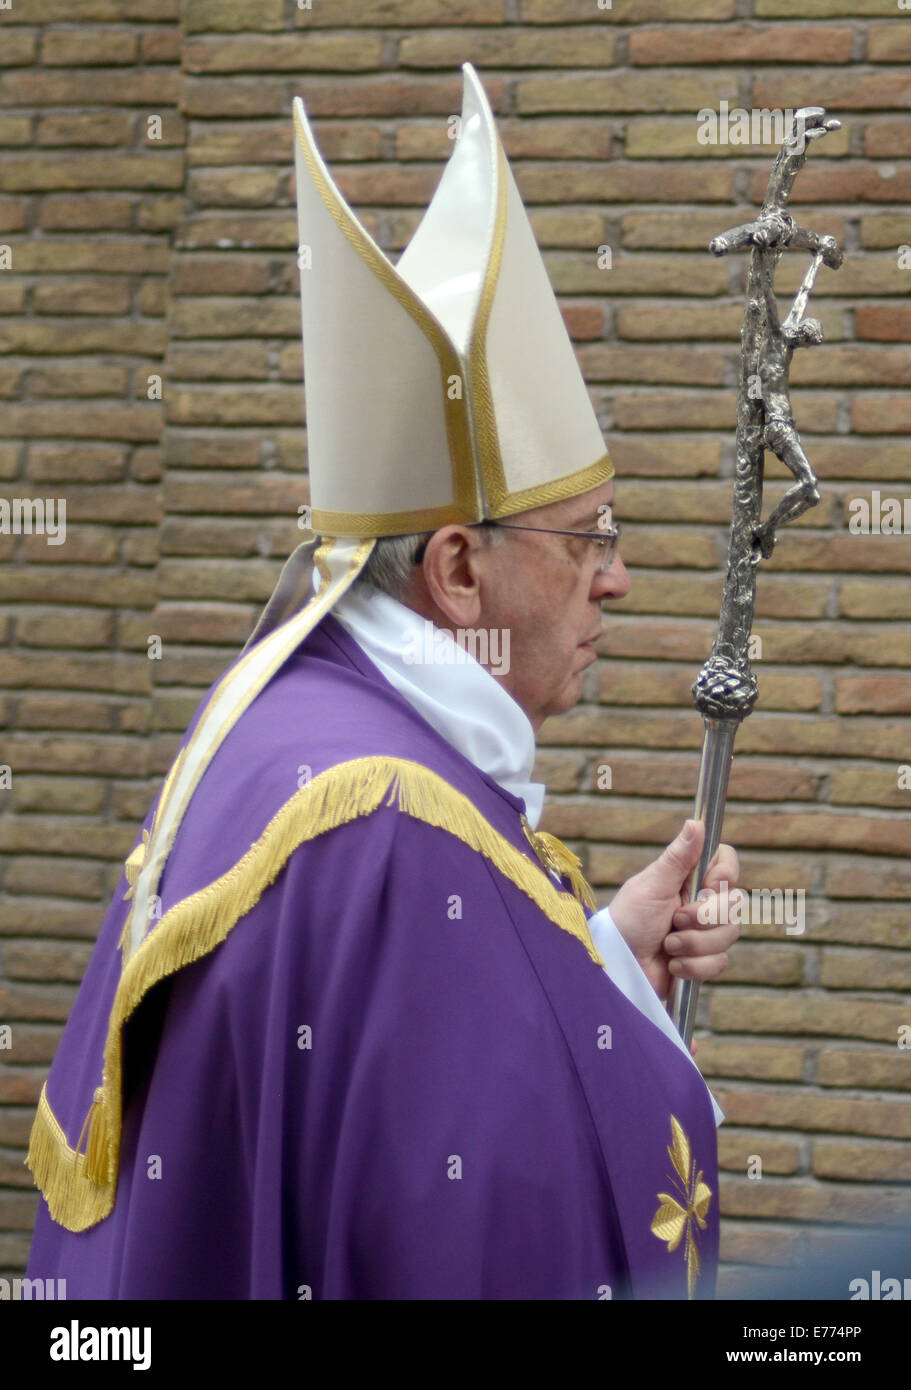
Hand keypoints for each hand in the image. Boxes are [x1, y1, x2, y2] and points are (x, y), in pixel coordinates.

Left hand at [608, 819, 740, 1002]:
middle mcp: (702, 902)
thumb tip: (696, 821)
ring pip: (729, 934)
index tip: (710, 882)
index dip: (725, 874)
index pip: (727, 863)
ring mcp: (705, 932)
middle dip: (703, 917)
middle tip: (675, 920)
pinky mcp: (704, 960)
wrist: (619, 965)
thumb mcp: (652, 885)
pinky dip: (693, 965)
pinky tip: (672, 964)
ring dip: (694, 943)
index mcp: (689, 879)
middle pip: (734, 902)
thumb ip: (678, 857)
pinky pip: (719, 962)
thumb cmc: (629, 919)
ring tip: (668, 944)